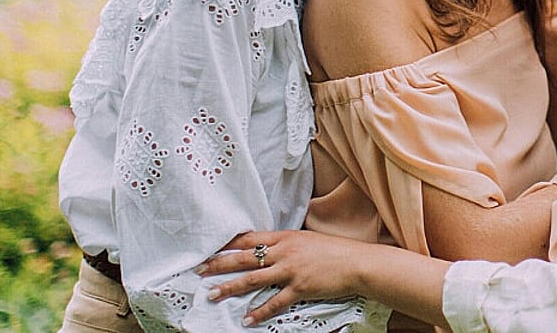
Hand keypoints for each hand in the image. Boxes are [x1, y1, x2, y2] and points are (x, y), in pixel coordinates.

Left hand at [197, 229, 364, 326]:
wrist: (357, 262)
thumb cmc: (335, 250)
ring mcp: (290, 270)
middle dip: (219, 265)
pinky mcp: (299, 288)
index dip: (228, 244)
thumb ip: (287, 244)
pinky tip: (247, 319)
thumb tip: (269, 250)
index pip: (249, 239)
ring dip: (230, 288)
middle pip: (244, 258)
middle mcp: (284, 252)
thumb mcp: (307, 240)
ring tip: (212, 294)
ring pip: (252, 280)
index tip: (211, 248)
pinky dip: (259, 312)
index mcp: (286, 237)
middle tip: (200, 270)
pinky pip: (273, 302)